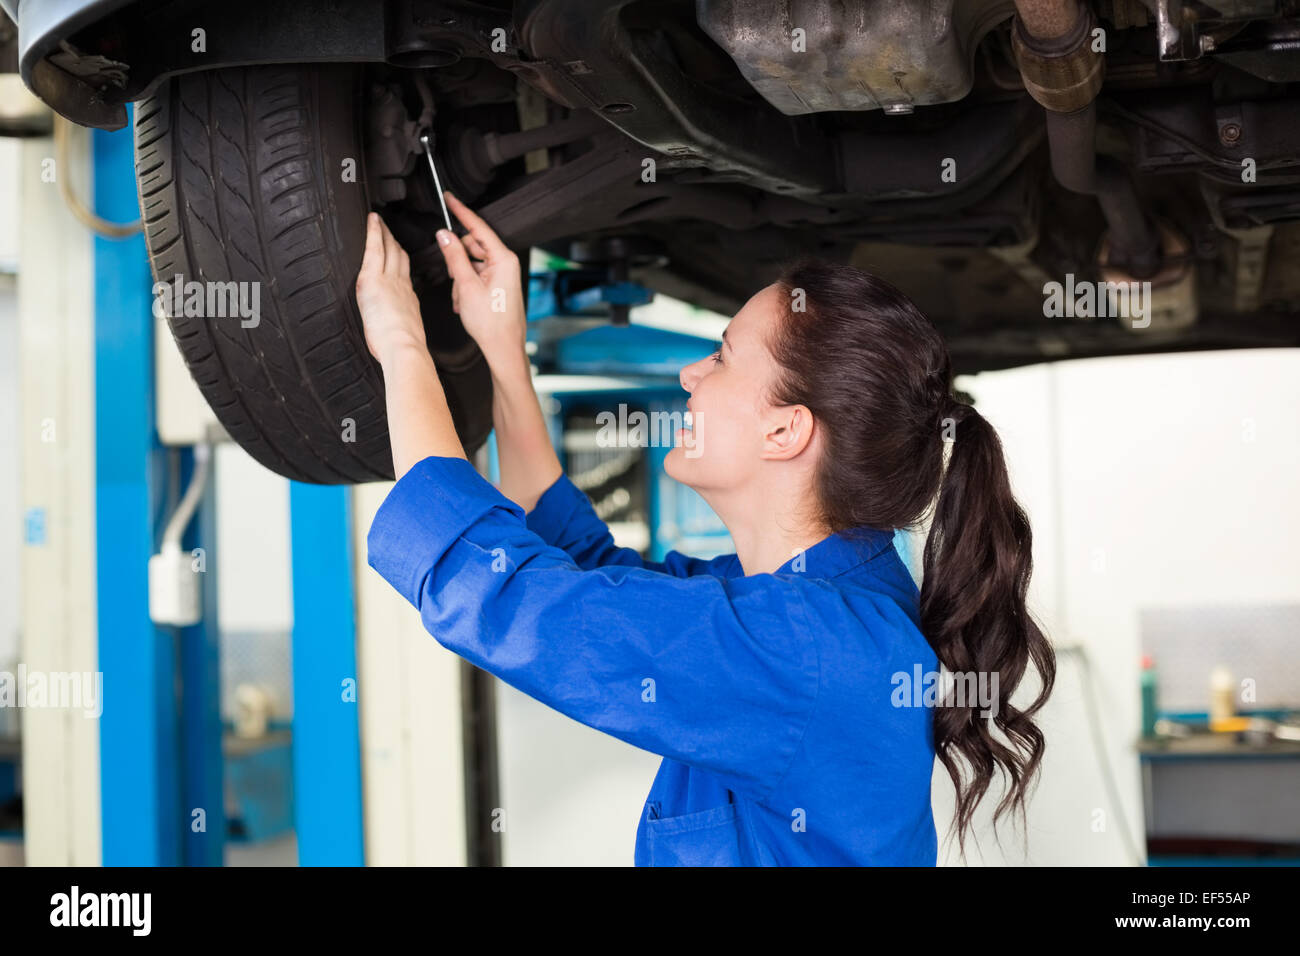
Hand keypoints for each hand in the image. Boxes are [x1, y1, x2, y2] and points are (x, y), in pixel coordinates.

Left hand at [356, 212, 426, 365]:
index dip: (401, 259)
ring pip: (389, 249)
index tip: (398, 251)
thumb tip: (387, 337)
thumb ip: (395, 328)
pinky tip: (372, 220)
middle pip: (399, 256)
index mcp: (408, 299)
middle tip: (388, 228)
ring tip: (379, 222)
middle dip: (394, 241)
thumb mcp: (403, 336)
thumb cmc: (402, 349)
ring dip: (384, 233)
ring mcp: (388, 279)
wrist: (403, 347)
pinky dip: (374, 232)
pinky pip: (374, 248)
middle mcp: (401, 285)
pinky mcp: (372, 278)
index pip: (404, 273)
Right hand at [435, 192, 526, 365]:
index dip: (461, 212)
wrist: (503, 349)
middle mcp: (506, 264)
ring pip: (472, 264)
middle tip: (454, 279)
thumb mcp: (467, 286)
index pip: (479, 227)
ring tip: (461, 300)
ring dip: (461, 279)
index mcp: (504, 259)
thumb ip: (454, 257)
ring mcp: (503, 275)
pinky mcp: (498, 285)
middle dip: (458, 260)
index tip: (449, 197)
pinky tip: (464, 304)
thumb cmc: (491, 322)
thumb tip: (444, 234)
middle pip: (473, 246)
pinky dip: (466, 287)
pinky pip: (477, 276)